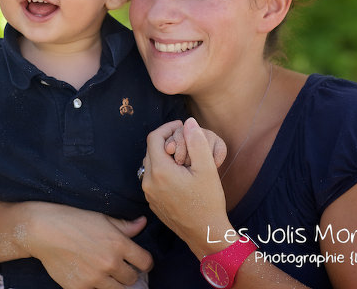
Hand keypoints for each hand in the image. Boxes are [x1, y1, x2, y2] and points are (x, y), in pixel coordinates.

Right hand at [25, 203, 152, 288]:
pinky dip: (95, 287)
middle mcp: (110, 263)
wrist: (43, 230)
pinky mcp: (80, 288)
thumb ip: (125, 225)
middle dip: (128, 273)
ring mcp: (95, 278)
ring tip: (104, 273)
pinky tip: (89, 276)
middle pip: (132, 279)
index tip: (138, 262)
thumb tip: (143, 223)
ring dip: (114, 283)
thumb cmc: (73, 220)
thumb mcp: (101, 218)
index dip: (144, 263)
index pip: (145, 262)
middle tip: (118, 266)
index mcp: (119, 243)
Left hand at [143, 119, 231, 256]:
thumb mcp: (207, 169)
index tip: (181, 126)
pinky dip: (162, 171)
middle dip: (166, 141)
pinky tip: (180, 174)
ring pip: (151, 164)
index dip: (167, 127)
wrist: (205, 233)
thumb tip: (189, 122)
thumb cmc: (208, 201)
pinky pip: (153, 179)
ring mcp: (149, 194)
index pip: (154, 137)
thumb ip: (197, 142)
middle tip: (185, 141)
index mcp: (159, 171)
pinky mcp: (153, 202)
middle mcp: (148, 182)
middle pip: (151, 150)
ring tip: (184, 157)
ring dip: (164, 156)